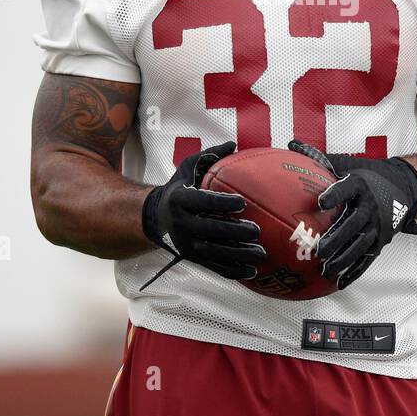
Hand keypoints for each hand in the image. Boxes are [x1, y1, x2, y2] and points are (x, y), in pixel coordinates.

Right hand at [140, 141, 265, 283]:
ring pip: (214, 253)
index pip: (202, 202)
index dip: (222, 203)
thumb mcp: (187, 168)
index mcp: (180, 200)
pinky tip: (253, 271)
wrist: (155, 218)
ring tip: (260, 253)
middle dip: (234, 232)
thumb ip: (209, 155)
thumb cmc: (179, 189)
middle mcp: (181, 224)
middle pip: (209, 230)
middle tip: (257, 230)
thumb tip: (234, 144)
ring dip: (238, 255)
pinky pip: (214, 267)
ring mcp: (186, 244)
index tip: (243, 202)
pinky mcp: (193, 258)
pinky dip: (233, 271)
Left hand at [287, 140, 416, 289]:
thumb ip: (319, 157)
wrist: (403, 187)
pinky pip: (367, 259)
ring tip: (326, 269)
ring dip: (344, 258)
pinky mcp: (380, 241)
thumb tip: (290, 144)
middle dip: (337, 237)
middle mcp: (370, 207)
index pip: (347, 188)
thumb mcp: (346, 163)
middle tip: (318, 248)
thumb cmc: (365, 175)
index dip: (335, 194)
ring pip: (360, 245)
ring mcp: (377, 226)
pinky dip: (355, 272)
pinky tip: (340, 283)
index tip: (321, 201)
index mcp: (360, 185)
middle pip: (354, 223)